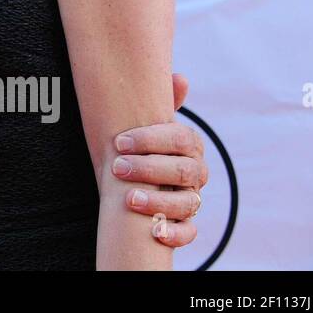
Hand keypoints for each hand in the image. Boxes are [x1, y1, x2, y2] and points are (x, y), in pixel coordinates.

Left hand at [112, 72, 208, 247]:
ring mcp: (192, 199)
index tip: (118, 142)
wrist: (134, 177)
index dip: (150, 139)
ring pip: (187, 203)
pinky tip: (155, 232)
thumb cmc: (140, 146)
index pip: (180, 138)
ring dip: (158, 202)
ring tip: (129, 200)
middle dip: (149, 169)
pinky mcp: (185, 224)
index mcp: (188, 145)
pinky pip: (189, 233)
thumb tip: (181, 78)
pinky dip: (175, 234)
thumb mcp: (145, 123)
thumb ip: (161, 102)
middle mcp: (195, 172)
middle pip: (184, 170)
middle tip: (117, 167)